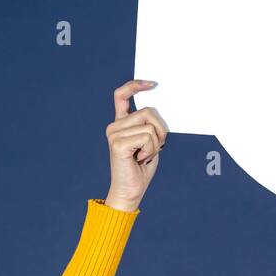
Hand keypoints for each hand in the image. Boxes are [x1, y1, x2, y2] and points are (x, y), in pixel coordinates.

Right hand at [105, 79, 168, 210]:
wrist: (130, 191)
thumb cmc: (141, 169)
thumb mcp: (150, 143)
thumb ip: (151, 126)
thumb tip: (158, 111)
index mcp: (121, 123)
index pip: (122, 95)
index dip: (136, 86)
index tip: (153, 84)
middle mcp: (114, 126)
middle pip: (148, 111)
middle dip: (161, 130)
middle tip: (155, 147)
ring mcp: (114, 133)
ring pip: (150, 126)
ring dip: (156, 143)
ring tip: (145, 155)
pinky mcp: (117, 143)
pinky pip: (147, 137)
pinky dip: (151, 150)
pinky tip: (141, 159)